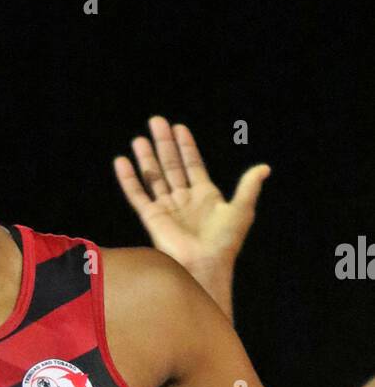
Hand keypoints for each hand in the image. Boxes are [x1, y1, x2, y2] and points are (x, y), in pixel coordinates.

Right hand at [113, 116, 269, 273]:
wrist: (205, 265)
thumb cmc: (225, 242)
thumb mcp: (242, 209)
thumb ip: (248, 186)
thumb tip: (264, 168)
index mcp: (205, 196)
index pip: (192, 164)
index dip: (186, 146)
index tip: (179, 127)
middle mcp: (184, 200)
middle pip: (171, 166)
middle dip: (164, 143)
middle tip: (156, 121)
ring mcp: (167, 208)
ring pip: (153, 177)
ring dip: (147, 157)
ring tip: (139, 138)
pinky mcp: (152, 218)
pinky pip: (137, 194)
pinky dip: (129, 179)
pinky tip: (122, 162)